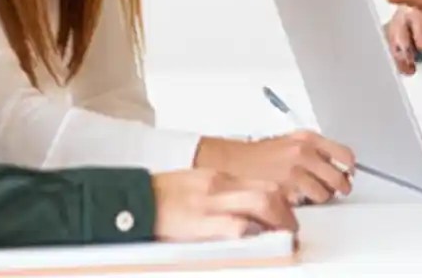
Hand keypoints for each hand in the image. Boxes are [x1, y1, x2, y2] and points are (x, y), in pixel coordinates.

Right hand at [151, 169, 296, 240]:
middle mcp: (219, 187)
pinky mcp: (200, 222)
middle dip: (287, 212)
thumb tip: (242, 214)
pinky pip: (235, 225)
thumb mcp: (194, 187)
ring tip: (282, 239)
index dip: (281, 201)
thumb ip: (218, 195)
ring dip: (279, 222)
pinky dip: (252, 233)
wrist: (131, 200)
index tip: (286, 216)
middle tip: (290, 230)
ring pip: (261, 203)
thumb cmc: (158, 197)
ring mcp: (211, 203)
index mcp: (217, 179)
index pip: (262, 183)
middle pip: (268, 191)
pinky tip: (258, 241)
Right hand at [195, 131, 355, 205]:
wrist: (236, 160)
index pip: (345, 155)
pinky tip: (296, 196)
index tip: (349, 172)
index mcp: (308, 139)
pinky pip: (306, 203)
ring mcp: (296, 173)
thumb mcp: (293, 141)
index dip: (350, 168)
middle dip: (340, 187)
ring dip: (321, 197)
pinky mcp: (287, 190)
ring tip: (310, 192)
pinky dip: (304, 203)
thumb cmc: (262, 152)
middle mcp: (304, 153)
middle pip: (339, 178)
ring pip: (324, 194)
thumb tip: (338, 163)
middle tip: (337, 189)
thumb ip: (316, 150)